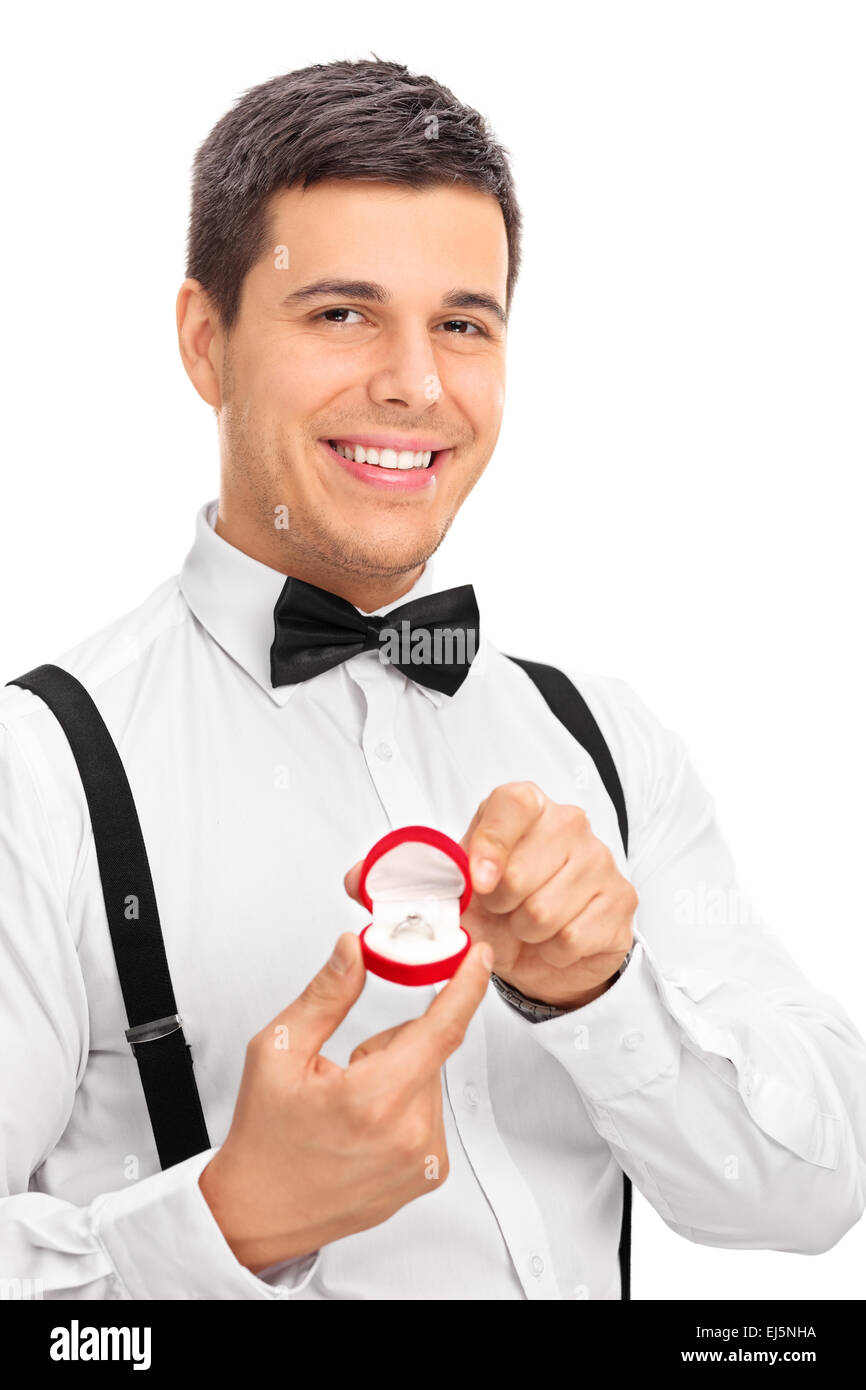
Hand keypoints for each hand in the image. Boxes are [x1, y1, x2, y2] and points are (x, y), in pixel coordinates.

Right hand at [198, 931, 491, 1273]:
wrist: (260, 1212)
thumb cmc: (265, 1137)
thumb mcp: (278, 1051)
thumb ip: (325, 995)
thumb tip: (353, 951)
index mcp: (373, 1100)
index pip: (440, 1030)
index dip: (466, 986)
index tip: (481, 957)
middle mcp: (409, 1134)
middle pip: (426, 1050)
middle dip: (391, 1045)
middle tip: (344, 1073)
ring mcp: (423, 1160)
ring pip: (428, 1080)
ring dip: (398, 1078)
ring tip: (350, 1110)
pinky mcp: (429, 1175)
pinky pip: (430, 1112)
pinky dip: (404, 1108)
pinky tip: (366, 1130)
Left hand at [459, 781, 636, 1009]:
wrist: (541, 950)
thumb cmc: (502, 907)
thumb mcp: (466, 888)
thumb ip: (451, 881)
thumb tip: (445, 888)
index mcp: (528, 806)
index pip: (513, 805)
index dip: (490, 846)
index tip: (479, 882)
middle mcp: (570, 823)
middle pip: (518, 874)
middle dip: (500, 906)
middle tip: (505, 908)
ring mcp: (601, 859)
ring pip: (543, 913)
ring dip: (526, 932)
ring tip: (529, 924)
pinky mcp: (622, 899)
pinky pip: (571, 938)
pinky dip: (552, 951)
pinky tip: (556, 939)